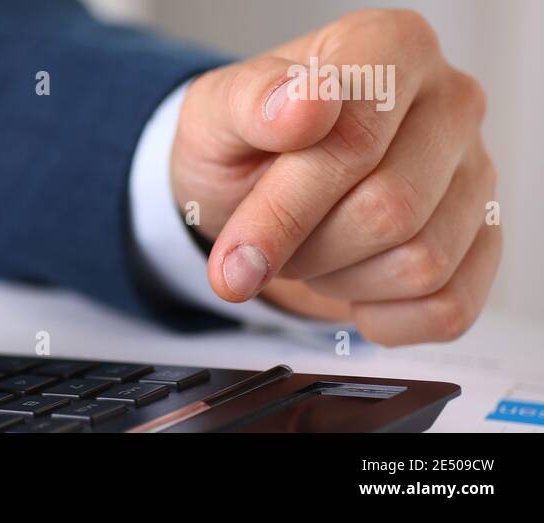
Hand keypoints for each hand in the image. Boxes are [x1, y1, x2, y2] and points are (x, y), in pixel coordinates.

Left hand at [172, 9, 499, 344]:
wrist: (252, 189)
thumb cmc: (244, 145)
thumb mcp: (216, 115)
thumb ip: (249, 104)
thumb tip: (304, 104)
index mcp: (390, 48)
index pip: (354, 142)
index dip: (285, 211)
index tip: (235, 256)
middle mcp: (450, 102)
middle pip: (391, 209)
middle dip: (308, 246)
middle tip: (266, 244)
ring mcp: (477, 173)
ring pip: (423, 263)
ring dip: (341, 278)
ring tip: (311, 248)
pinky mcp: (483, 240)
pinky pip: (448, 306)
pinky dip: (383, 316)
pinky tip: (349, 282)